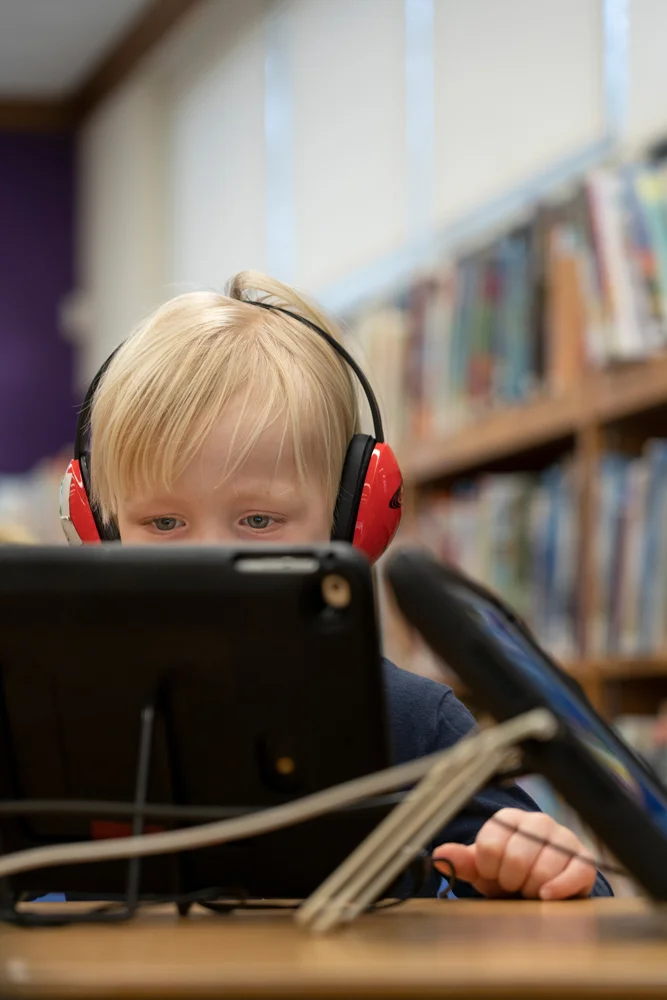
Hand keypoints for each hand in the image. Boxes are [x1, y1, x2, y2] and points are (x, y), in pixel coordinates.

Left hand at [433, 808, 596, 899]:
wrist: (542, 888)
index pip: (489, 845)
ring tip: (531, 890)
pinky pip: (575, 872)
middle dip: (511, 881)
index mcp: (508, 819)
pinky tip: (547, 896)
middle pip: (516, 857)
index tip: (493, 874)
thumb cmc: (508, 875)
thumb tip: (439, 855)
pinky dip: (559, 888)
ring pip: (543, 867)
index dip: (489, 869)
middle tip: (513, 885)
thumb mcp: (482, 870)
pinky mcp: (584, 858)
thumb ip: (462, 861)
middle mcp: (537, 822)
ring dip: (532, 889)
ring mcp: (563, 838)